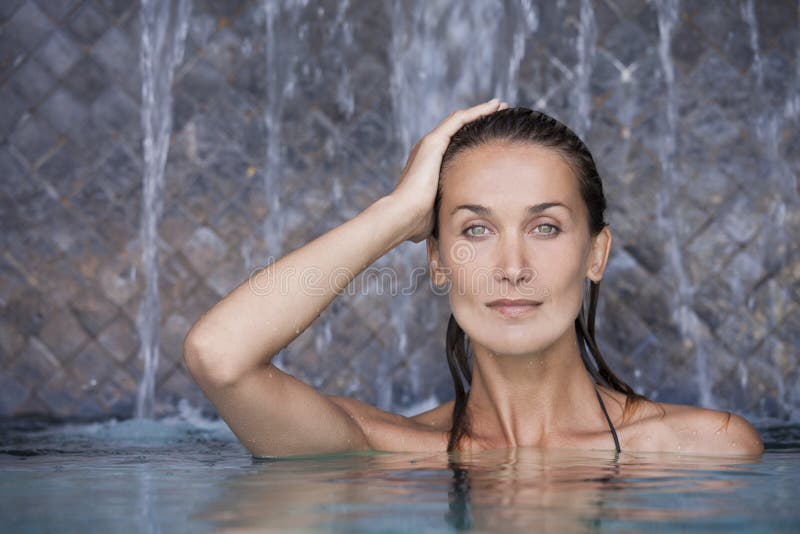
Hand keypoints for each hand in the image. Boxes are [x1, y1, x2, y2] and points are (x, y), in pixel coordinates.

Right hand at [389, 98, 509, 242]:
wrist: (402, 216)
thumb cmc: (416, 222)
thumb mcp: (434, 213)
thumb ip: (442, 212)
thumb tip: (448, 227)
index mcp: (427, 165)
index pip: (452, 145)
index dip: (471, 138)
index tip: (490, 136)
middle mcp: (427, 150)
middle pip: (457, 128)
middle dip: (478, 120)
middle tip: (499, 113)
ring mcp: (429, 144)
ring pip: (459, 120)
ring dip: (481, 111)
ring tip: (500, 105)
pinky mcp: (433, 142)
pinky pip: (459, 120)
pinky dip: (477, 111)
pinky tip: (494, 106)